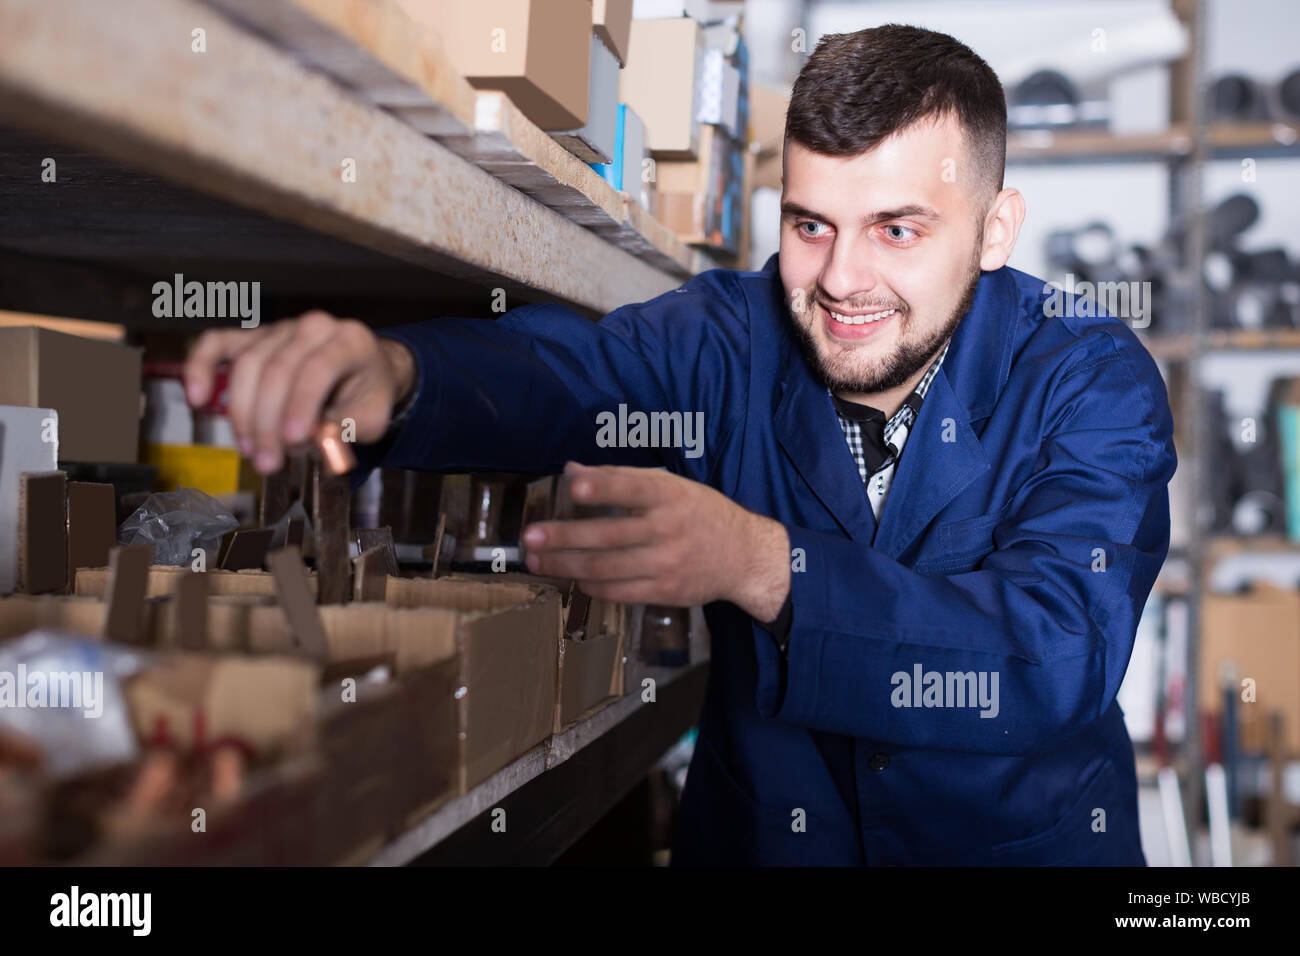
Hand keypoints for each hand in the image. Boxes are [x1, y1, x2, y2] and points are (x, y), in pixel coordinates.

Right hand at [183, 310, 415, 473]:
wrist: (365, 372)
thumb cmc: (367, 395)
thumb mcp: (372, 417)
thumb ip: (346, 427)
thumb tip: (315, 439)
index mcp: (349, 341)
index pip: (318, 368)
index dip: (302, 406)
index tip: (292, 442)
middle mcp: (312, 326)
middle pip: (277, 369)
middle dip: (267, 422)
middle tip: (268, 462)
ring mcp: (280, 329)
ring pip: (248, 365)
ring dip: (243, 414)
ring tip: (252, 451)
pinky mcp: (253, 338)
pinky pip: (218, 343)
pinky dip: (200, 366)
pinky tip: (197, 398)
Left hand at [521, 462, 791, 621]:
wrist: (743, 556)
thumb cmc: (699, 513)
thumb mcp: (669, 485)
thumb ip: (620, 477)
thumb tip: (572, 470)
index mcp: (669, 495)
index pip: (632, 488)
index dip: (603, 488)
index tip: (573, 487)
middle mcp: (667, 529)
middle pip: (609, 535)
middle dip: (564, 537)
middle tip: (529, 537)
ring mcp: (666, 563)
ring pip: (607, 568)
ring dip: (566, 565)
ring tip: (537, 560)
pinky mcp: (665, 591)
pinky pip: (620, 592)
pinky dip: (592, 586)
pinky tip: (572, 578)